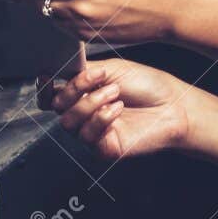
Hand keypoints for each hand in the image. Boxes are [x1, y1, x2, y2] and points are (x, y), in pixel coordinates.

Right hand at [47, 59, 191, 160]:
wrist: (173, 105)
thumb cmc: (147, 85)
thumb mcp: (112, 69)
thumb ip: (82, 72)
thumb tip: (58, 71)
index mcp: (83, 93)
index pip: (51, 94)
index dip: (44, 87)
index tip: (48, 76)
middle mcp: (84, 114)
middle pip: (56, 107)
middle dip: (74, 89)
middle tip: (100, 79)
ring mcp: (92, 133)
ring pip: (68, 122)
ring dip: (91, 102)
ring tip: (115, 93)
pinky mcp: (103, 149)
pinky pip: (87, 136)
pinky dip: (101, 118)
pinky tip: (118, 109)